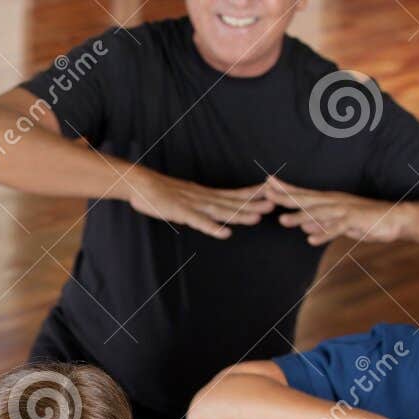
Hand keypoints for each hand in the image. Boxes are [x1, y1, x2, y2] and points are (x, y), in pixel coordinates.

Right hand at [124, 168, 272, 240]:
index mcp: (206, 195)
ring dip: (240, 215)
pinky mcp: (181, 213)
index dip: (254, 193)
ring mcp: (194, 206)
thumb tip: (211, 211)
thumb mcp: (185, 198)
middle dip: (255, 203)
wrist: (140, 183)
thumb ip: (200, 205)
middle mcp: (205, 198)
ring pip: (221, 211)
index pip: (235, 193)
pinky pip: (199, 222)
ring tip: (259, 218)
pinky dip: (212, 228)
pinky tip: (225, 234)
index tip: (274, 191)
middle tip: (278, 202)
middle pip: (234, 202)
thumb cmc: (161, 192)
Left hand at [263, 176, 407, 245]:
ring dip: (300, 217)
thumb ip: (321, 225)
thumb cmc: (366, 221)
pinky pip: (338, 228)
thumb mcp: (339, 224)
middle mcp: (334, 202)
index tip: (265, 183)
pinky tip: (311, 240)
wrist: (395, 219)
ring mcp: (344, 211)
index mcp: (329, 202)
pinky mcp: (355, 221)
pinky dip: (325, 233)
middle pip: (306, 199)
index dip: (284, 189)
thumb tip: (304, 228)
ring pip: (319, 214)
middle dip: (285, 197)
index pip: (303, 194)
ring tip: (282, 221)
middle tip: (265, 194)